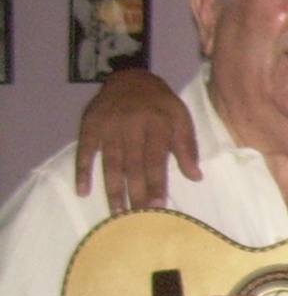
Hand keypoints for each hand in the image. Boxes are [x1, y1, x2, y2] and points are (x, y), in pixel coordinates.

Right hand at [75, 69, 198, 213]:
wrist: (131, 77)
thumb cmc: (161, 104)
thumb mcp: (181, 119)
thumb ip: (187, 147)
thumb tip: (196, 176)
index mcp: (157, 124)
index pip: (156, 160)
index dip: (156, 183)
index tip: (158, 206)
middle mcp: (131, 125)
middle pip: (133, 165)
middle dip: (135, 192)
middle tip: (137, 219)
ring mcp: (108, 125)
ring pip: (110, 161)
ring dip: (112, 189)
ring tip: (116, 212)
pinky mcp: (89, 125)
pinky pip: (85, 150)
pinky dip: (82, 170)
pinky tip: (83, 191)